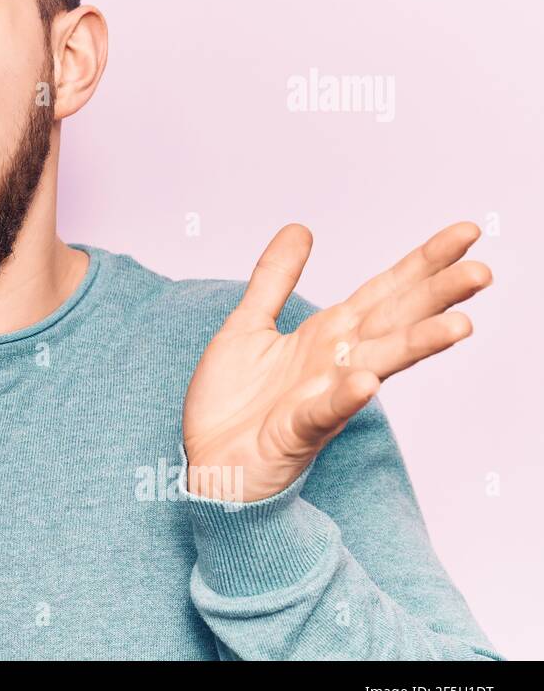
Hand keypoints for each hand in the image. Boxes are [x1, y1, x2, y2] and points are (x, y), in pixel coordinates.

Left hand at [182, 221, 491, 502]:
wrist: (208, 462)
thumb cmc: (233, 403)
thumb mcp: (248, 325)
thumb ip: (275, 279)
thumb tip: (300, 228)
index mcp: (327, 335)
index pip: (385, 291)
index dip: (422, 262)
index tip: (466, 233)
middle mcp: (336, 363)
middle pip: (395, 322)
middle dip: (436, 298)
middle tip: (481, 272)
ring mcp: (323, 398)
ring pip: (377, 365)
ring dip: (415, 345)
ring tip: (457, 325)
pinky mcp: (297, 430)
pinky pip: (324, 412)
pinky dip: (345, 397)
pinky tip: (365, 381)